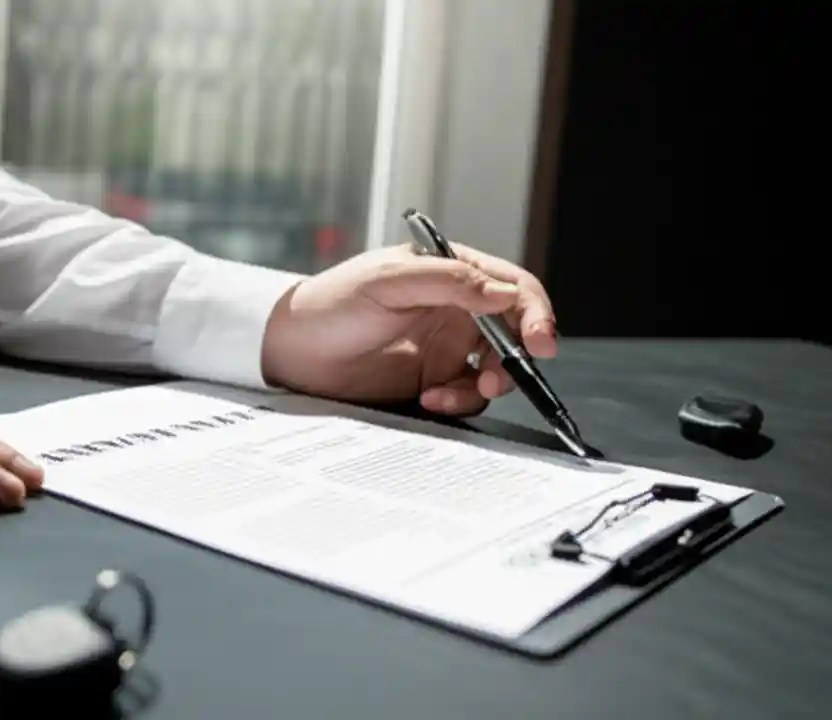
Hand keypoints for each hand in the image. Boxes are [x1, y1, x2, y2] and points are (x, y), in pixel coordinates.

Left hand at [260, 244, 556, 415]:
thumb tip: (503, 294)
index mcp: (452, 272)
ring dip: (488, 383)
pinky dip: (459, 400)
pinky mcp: (434, 378)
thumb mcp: (388, 282)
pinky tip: (431, 397)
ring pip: (496, 367)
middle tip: (498, 378)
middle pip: (514, 332)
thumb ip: (448, 282)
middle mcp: (456, 307)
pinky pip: (468, 393)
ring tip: (454, 391)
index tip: (540, 342)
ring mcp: (447, 345)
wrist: (291, 350)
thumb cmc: (331, 303)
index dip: (534, 313)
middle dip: (517, 357)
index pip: (512, 288)